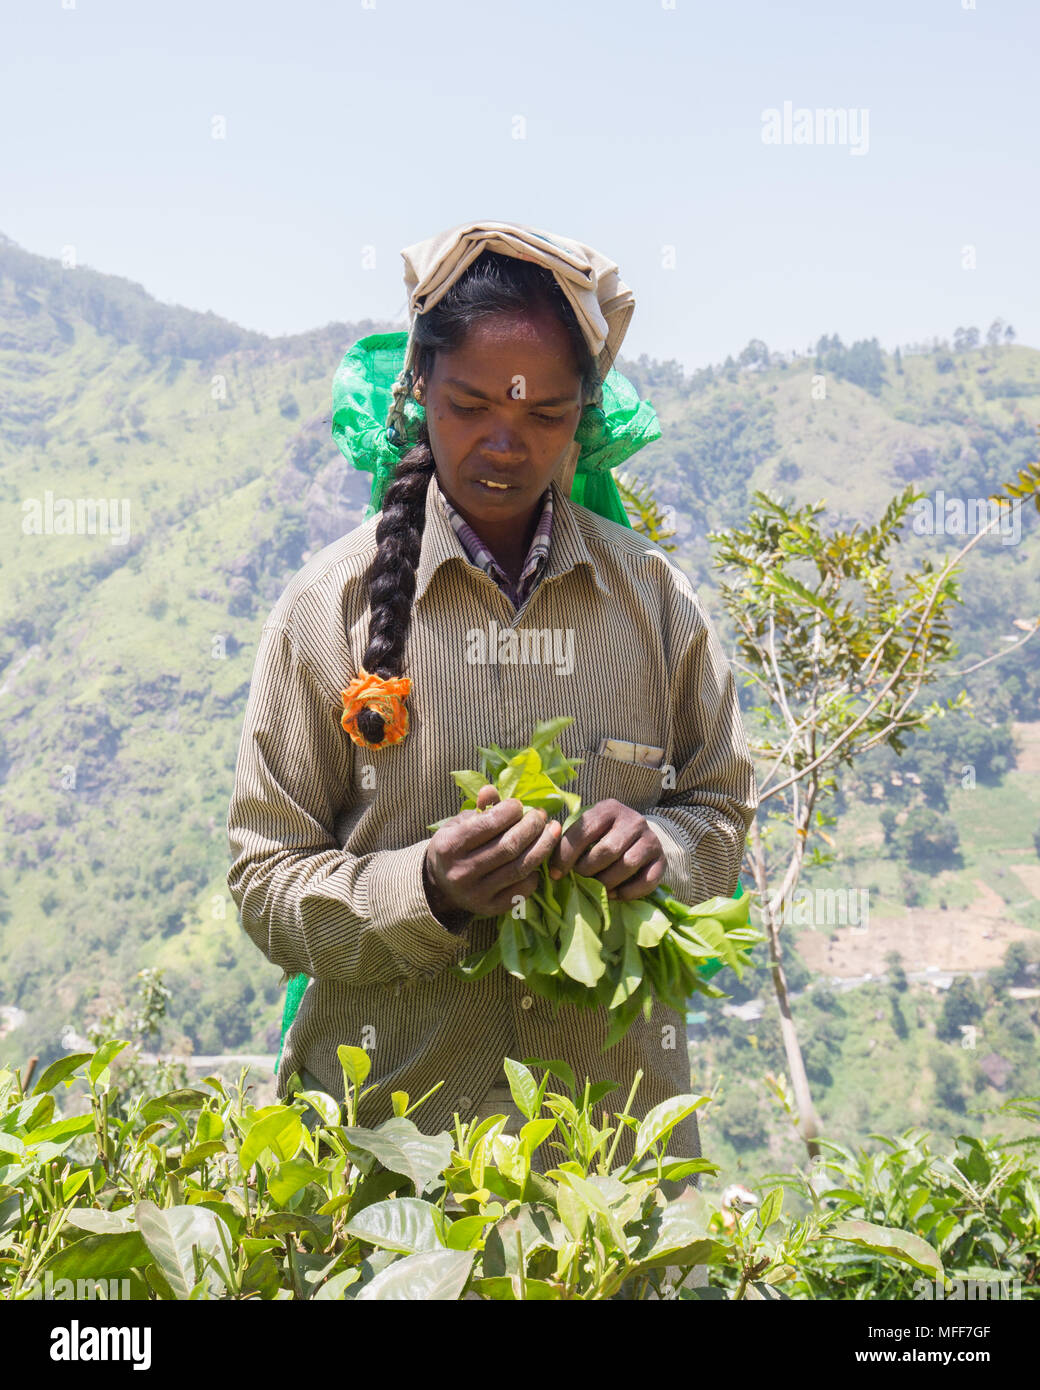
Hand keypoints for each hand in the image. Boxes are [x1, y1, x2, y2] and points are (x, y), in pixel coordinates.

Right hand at [424, 783, 562, 921]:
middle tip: (541, 816)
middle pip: (509, 846)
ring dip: (542, 847)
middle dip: (532, 827)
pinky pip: (521, 890)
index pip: (489, 824)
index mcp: (449, 846)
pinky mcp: (489, 908)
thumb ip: (480, 809)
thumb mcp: (460, 824)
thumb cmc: (455, 847)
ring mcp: (476, 893)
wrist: (440, 886)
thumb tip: (491, 790)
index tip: (519, 805)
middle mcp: (461, 872)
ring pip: (519, 868)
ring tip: (552, 831)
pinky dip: (534, 874)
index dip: (510, 811)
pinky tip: (537, 860)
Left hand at [547, 798, 666, 901]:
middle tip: (580, 878)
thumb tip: (550, 867)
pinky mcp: (661, 860)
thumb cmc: (605, 835)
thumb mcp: (589, 829)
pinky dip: (627, 893)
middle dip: (588, 870)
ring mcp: (650, 839)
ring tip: (597, 887)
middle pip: (606, 851)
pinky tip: (615, 894)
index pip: (583, 833)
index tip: (556, 874)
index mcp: (608, 809)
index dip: (566, 856)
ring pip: (626, 866)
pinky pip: (645, 882)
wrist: (642, 837)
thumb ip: (570, 841)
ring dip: (606, 883)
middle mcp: (633, 820)